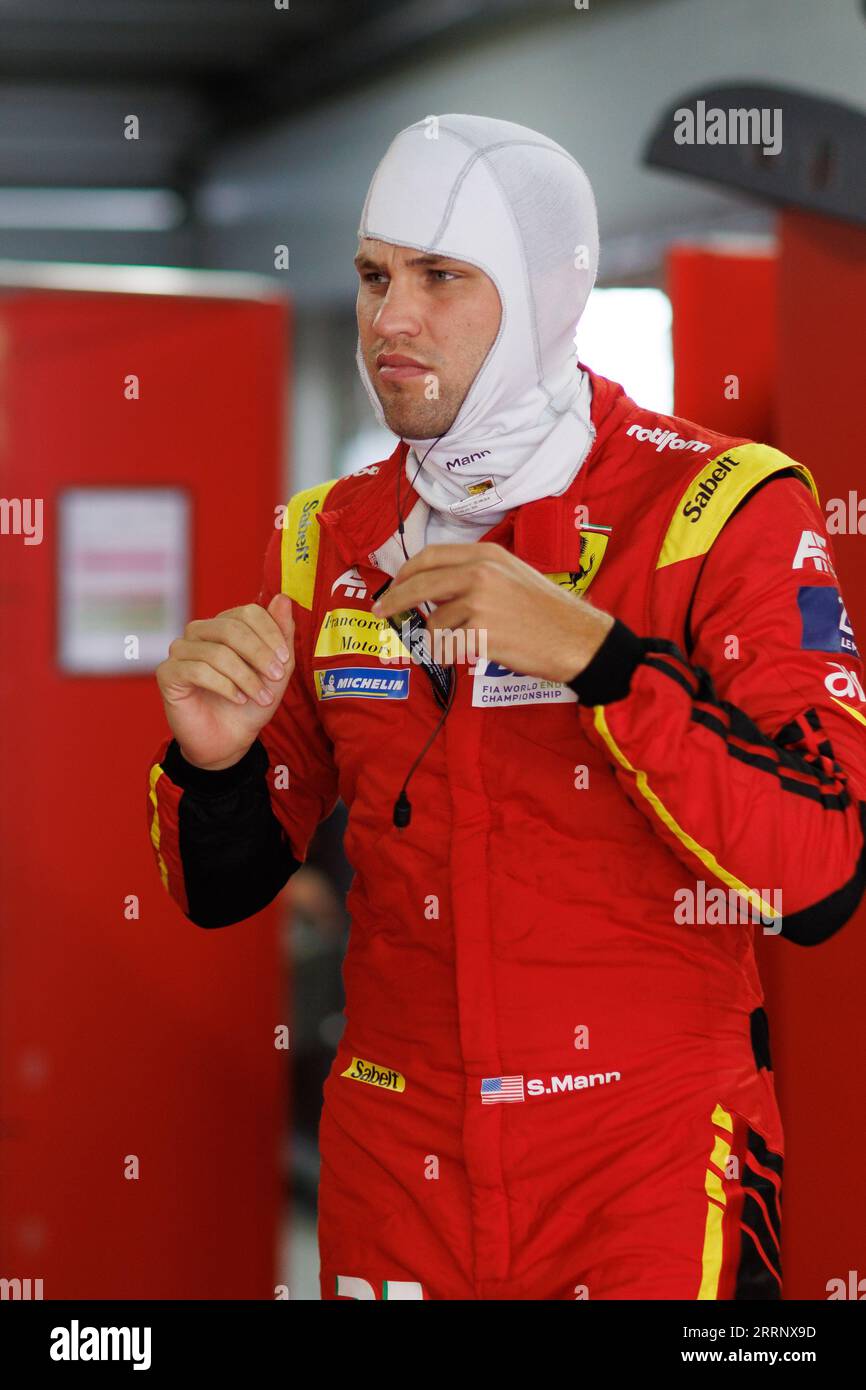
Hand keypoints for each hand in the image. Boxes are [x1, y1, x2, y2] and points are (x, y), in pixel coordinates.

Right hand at [155, 594, 294, 769]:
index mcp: (225, 625)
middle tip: (276, 678)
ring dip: (245, 678)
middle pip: (231, 629)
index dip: (269, 634)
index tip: (284, 660)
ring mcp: (181, 650)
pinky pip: (197, 670)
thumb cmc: (251, 703)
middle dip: (259, 655)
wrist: (229, 740)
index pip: (248, 612)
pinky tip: (237, 699)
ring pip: (217, 652)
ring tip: (261, 697)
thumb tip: (283, 598)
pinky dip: (224, 686)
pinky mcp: (168, 673)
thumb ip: (281, 634)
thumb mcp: (276, 670)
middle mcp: (200, 632)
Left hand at [372, 543, 613, 682]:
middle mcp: (479, 573)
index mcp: (486, 555)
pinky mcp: (480, 632)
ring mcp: (479, 602)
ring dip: (442, 637)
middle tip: (382, 611)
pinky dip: (454, 652)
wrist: (575, 637)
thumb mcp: (512, 574)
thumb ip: (474, 573)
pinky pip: (449, 645)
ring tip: (469, 641)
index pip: (430, 556)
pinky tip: (475, 652)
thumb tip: (433, 586)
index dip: (406, 571)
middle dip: (395, 599)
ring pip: (435, 621)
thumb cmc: (546, 611)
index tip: (394, 584)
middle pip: (419, 584)